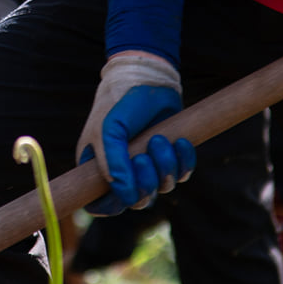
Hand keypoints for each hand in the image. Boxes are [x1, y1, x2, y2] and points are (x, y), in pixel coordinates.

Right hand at [74, 51, 195, 215]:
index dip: (112, 205)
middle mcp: (123, 171)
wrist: (150, 77)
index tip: (123, 192)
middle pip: (136, 202)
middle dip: (145, 184)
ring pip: (161, 189)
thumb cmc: (121, 102)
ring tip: (160, 139)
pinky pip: (182, 174)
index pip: (101, 206)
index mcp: (98, 167)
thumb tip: (126, 195)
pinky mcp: (171, 157)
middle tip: (144, 158)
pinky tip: (179, 141)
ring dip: (164, 167)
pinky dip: (184, 161)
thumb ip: (113, 164)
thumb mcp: (110, 130)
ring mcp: (148, 165)